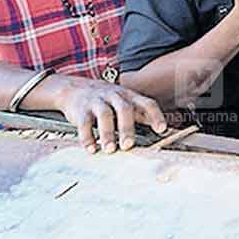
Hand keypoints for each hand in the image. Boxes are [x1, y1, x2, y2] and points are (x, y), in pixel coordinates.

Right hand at [53, 76, 167, 153]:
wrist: (74, 88)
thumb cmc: (106, 98)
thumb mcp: (126, 101)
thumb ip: (141, 114)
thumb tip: (164, 129)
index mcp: (129, 96)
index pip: (147, 103)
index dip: (156, 115)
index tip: (162, 129)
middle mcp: (115, 96)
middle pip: (125, 109)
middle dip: (127, 128)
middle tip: (129, 145)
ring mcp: (97, 101)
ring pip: (104, 115)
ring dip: (107, 133)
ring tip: (110, 149)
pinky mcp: (81, 110)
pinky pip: (84, 123)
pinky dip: (87, 137)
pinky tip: (91, 149)